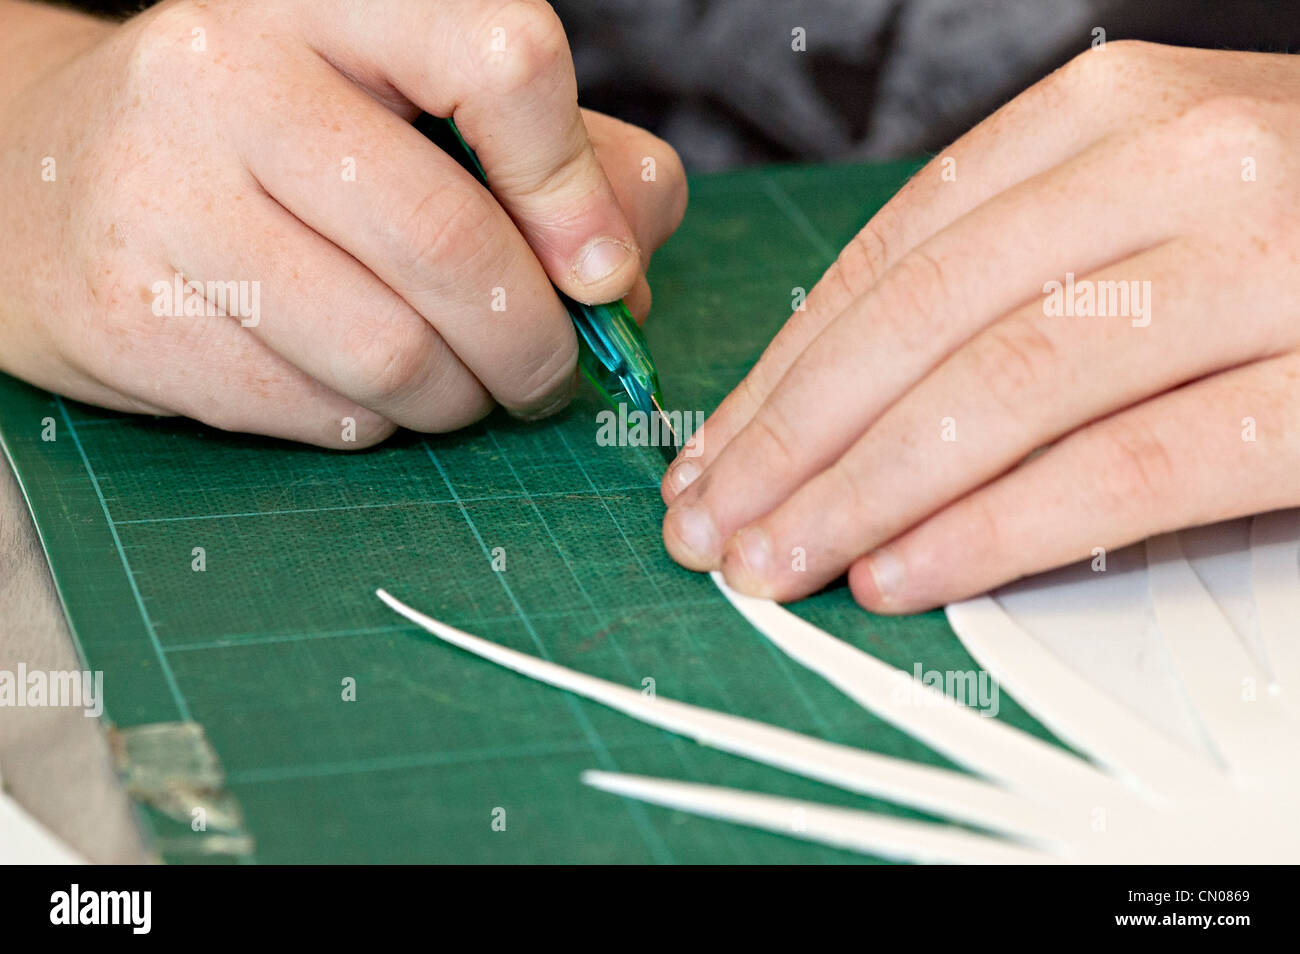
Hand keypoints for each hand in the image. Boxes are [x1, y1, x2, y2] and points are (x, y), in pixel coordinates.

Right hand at [0, 0, 685, 446]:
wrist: (48, 181)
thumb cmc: (273, 151)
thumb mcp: (409, 112)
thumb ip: (550, 166)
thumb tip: (623, 279)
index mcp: (331, 2)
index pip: (497, 56)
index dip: (575, 184)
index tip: (597, 270)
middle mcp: (232, 75)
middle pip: (451, 242)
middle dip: (532, 343)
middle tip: (546, 374)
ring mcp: (165, 194)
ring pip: (391, 353)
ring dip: (455, 400)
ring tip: (452, 387)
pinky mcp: (131, 313)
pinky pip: (319, 414)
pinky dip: (372, 425)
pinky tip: (354, 390)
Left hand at [661, 40, 1299, 612]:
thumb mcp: (1149, 192)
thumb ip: (1018, 261)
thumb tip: (844, 383)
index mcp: (1117, 109)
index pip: (897, 252)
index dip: (787, 366)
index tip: (716, 448)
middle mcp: (1184, 167)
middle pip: (924, 322)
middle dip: (795, 440)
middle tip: (712, 526)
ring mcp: (1266, 271)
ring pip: (1001, 394)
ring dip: (861, 495)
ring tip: (776, 564)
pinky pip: (1124, 474)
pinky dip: (994, 530)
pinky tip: (904, 572)